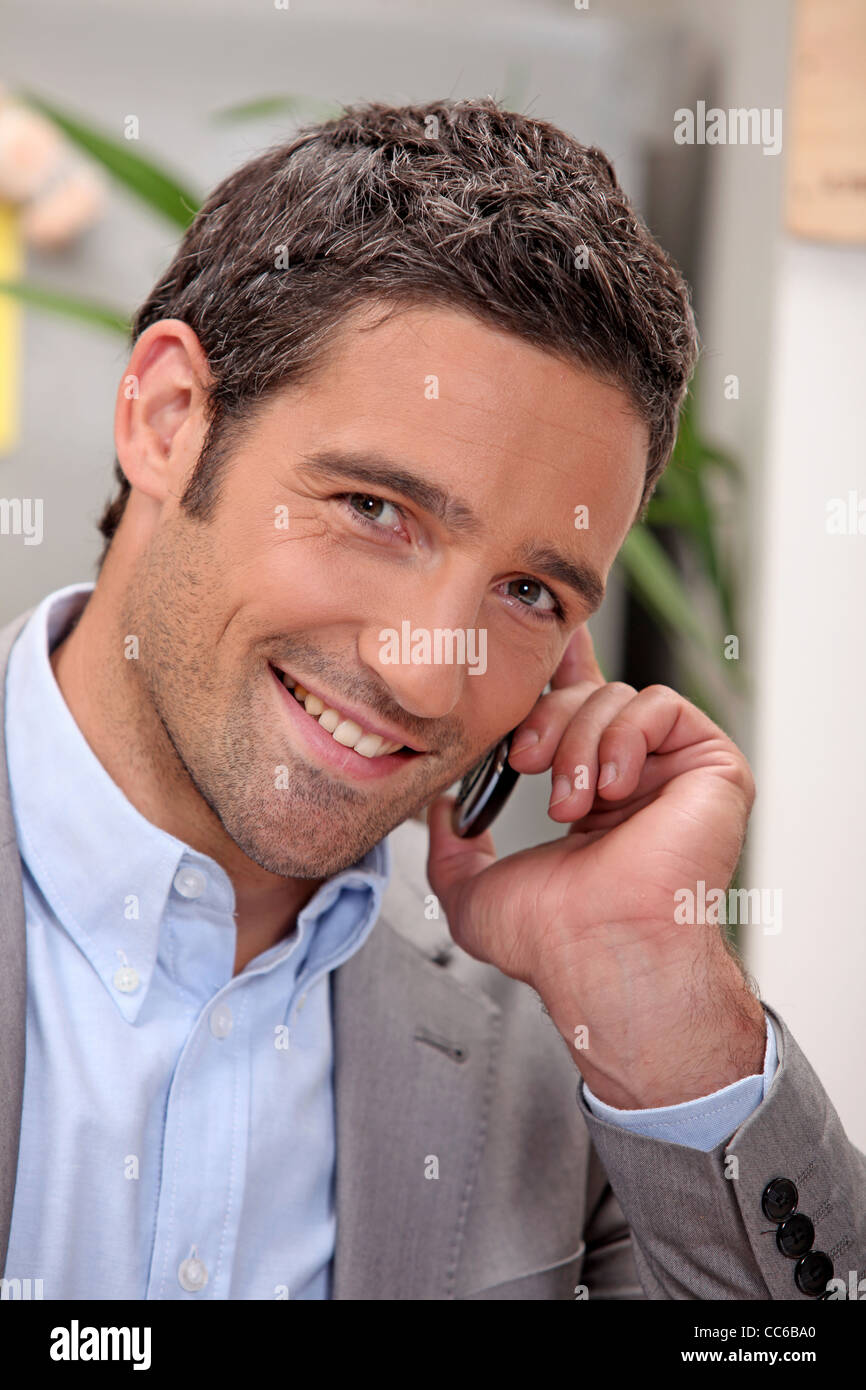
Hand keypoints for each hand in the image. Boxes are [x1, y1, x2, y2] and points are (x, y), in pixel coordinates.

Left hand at [426, 624, 765, 1108]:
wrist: (601, 955)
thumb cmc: (552, 941)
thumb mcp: (473, 895)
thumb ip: (450, 851)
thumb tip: (440, 811)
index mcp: (589, 794)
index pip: (575, 711)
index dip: (557, 672)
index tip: (534, 647)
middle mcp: (635, 777)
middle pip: (585, 696)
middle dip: (543, 720)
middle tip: (523, 765)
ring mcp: (674, 772)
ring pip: (617, 698)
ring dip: (579, 742)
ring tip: (570, 802)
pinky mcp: (713, 766)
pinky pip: (661, 706)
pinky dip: (625, 736)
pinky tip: (614, 788)